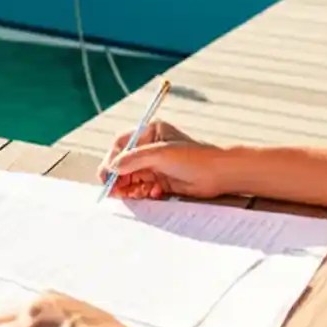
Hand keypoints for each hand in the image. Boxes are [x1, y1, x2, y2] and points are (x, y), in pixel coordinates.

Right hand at [98, 120, 228, 199]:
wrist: (220, 174)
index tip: (107, 174)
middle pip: (124, 162)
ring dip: (128, 187)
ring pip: (132, 177)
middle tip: (113, 190)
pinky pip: (143, 187)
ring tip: (132, 194)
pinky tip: (152, 193)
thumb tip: (113, 167)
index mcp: (150, 132)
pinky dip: (142, 192)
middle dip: (118, 176)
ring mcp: (156, 164)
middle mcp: (151, 147)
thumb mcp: (161, 154)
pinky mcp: (162, 180)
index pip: (122, 144)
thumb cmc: (195, 158)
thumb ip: (134, 159)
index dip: (112, 159)